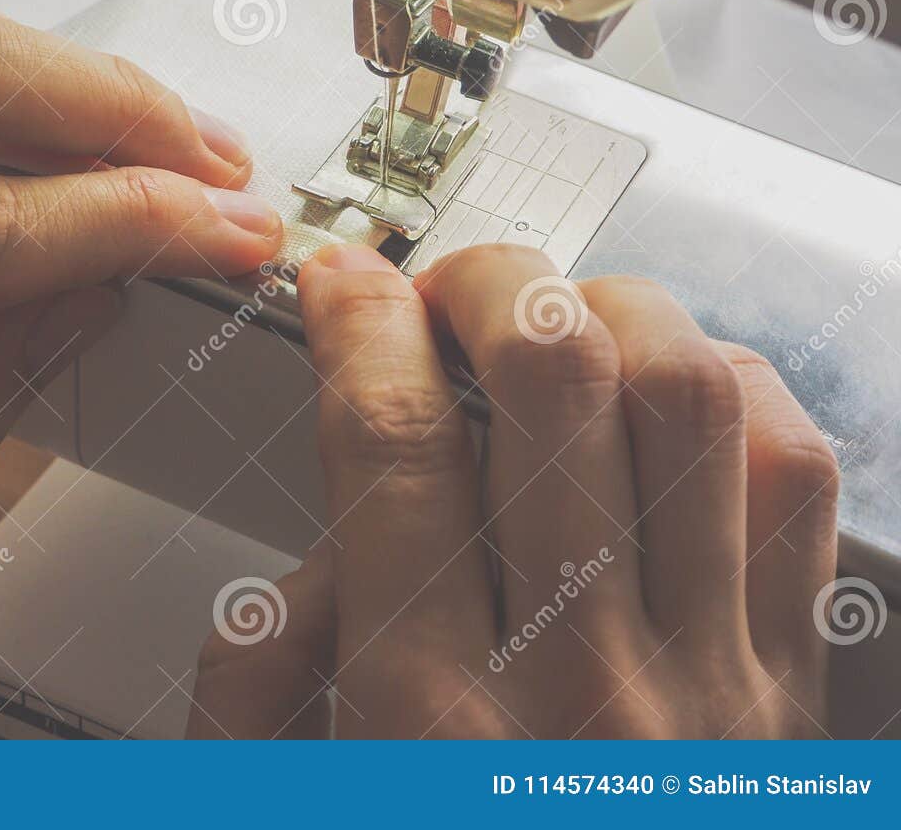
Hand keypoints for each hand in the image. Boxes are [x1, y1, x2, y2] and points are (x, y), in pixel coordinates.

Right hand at [188, 243, 838, 738]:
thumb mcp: (297, 801)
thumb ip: (260, 692)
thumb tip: (294, 561)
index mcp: (433, 723)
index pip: (395, 447)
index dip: (361, 327)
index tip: (343, 280)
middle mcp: (584, 687)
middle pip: (556, 388)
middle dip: (490, 285)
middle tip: (448, 285)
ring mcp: (710, 687)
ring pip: (689, 405)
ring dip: (614, 316)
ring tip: (558, 319)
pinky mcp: (792, 699)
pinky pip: (796, 487)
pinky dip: (737, 398)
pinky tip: (675, 396)